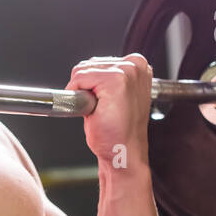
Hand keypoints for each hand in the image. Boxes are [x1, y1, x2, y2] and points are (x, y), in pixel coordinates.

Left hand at [65, 54, 152, 172]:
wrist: (123, 151)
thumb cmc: (117, 129)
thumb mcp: (113, 96)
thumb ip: (105, 78)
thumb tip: (84, 69)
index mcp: (137, 66)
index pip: (95, 63)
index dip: (90, 85)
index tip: (103, 102)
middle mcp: (135, 64)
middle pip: (87, 65)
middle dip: (86, 88)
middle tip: (102, 109)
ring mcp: (126, 71)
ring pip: (82, 71)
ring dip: (83, 94)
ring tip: (102, 110)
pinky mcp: (115, 80)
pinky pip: (79, 78)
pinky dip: (78, 96)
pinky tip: (95, 111)